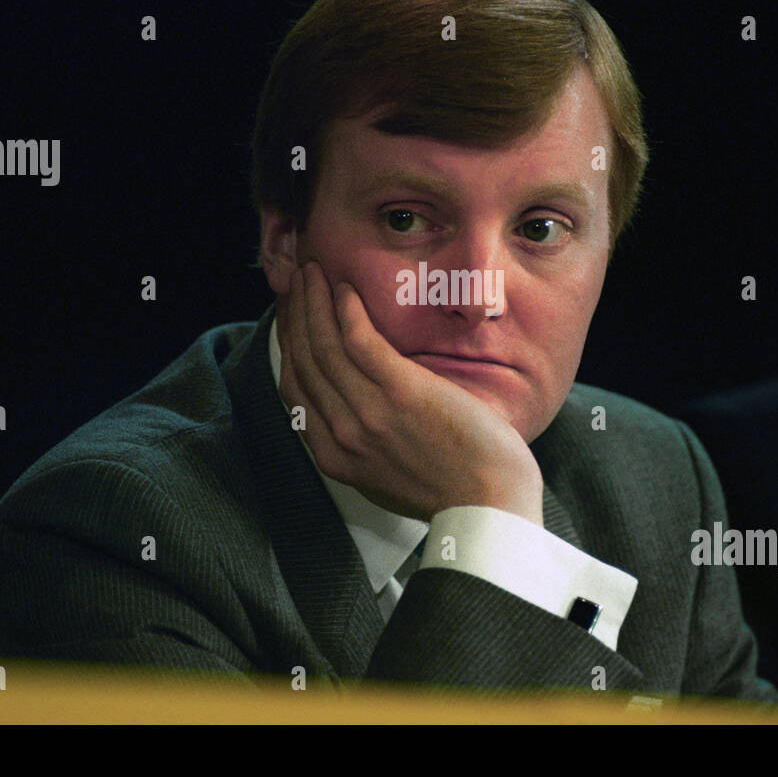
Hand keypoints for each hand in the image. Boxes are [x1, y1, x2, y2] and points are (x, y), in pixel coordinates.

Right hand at [278, 261, 543, 525]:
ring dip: (314, 301)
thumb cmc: (453, 488)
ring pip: (323, 344)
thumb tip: (358, 407)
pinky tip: (344, 289)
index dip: (288, 345)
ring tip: (314, 272)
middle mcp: (341, 435)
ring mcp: (368, 413)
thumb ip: (365, 443)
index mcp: (335, 456)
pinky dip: (345, 310)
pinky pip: (358, 341)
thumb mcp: (389, 475)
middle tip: (296, 281)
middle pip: (303, 360)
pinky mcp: (400, 392)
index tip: (291, 317)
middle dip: (294, 314)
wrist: (489, 505)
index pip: (295, 387)